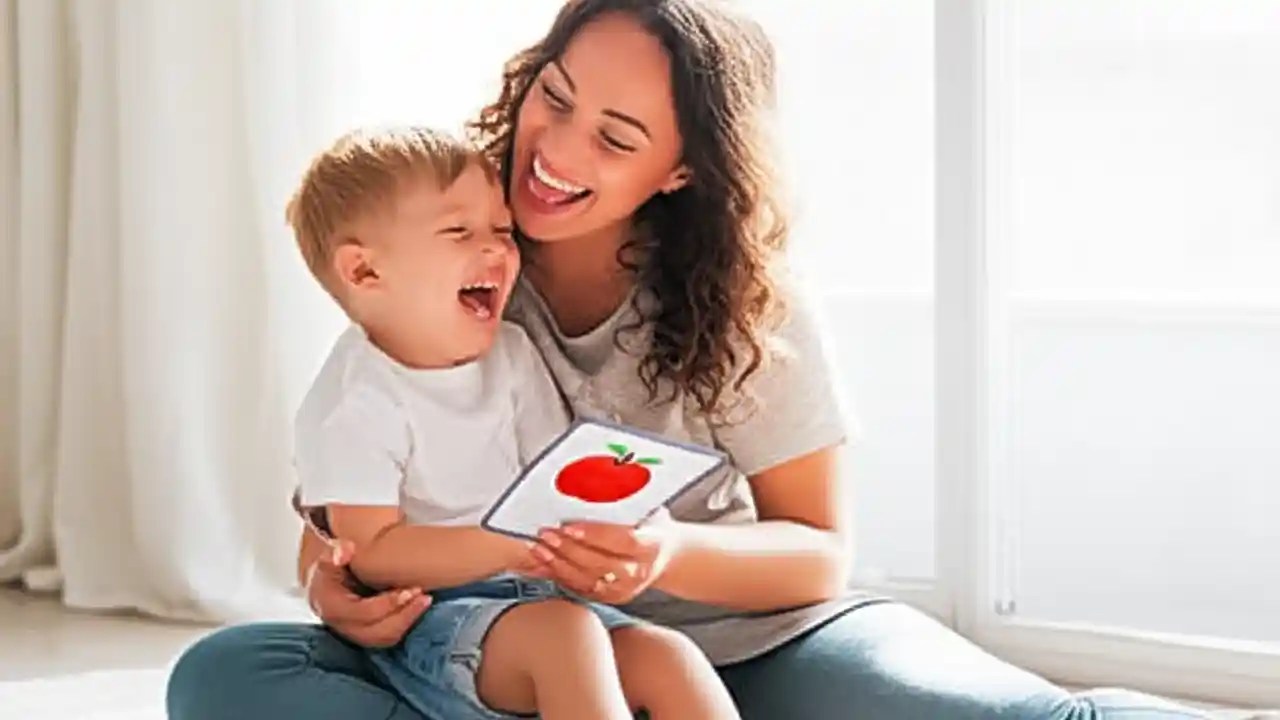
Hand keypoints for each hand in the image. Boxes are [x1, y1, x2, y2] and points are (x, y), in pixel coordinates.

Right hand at [305, 539, 431, 647]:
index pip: (365, 613)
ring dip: (408, 621)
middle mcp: (344, 627)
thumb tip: (345, 551)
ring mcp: (355, 634)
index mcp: (333, 609)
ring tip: (425, 600)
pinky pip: (388, 636)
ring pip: (385, 637)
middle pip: (378, 632)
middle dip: (404, 616)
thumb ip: (336, 552)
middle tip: (424, 596)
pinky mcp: (367, 635)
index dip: (389, 604)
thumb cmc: (329, 571)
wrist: (324, 586)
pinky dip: (405, 623)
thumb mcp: (328, 558)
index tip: (410, 590)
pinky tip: (418, 606)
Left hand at [529, 514, 683, 603]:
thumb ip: (625, 503)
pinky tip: (543, 561)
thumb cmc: (650, 525)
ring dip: (558, 563)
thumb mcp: (646, 510)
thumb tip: (593, 484)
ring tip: (538, 547)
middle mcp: (639, 572)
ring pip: (587, 580)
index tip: (570, 525)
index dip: (595, 535)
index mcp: (652, 545)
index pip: (624, 541)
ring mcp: (624, 589)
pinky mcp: (610, 598)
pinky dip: (558, 575)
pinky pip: (579, 588)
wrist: (662, 555)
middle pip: (601, 564)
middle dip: (570, 548)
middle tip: (547, 533)